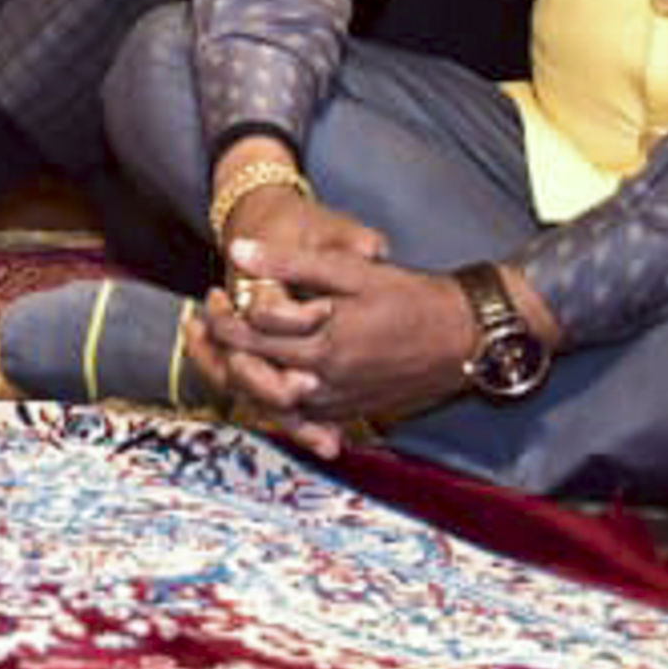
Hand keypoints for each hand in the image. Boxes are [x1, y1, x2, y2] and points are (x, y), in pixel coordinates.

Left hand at [190, 224, 468, 457]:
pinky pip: (304, 417)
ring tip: (225, 351)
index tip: (212, 298)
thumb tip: (237, 251)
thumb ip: (290, 264)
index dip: (222, 319)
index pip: (249, 339)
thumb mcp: (350, 270)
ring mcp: (339, 403)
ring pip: (273, 402)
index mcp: (321, 347)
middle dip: (222, 350)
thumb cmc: (410, 298)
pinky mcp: (353, 412)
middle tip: (204, 325)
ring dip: (244, 378)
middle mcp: (325, 383)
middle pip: (254, 374)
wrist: (464, 338)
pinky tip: (267, 382)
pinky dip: (279, 404)